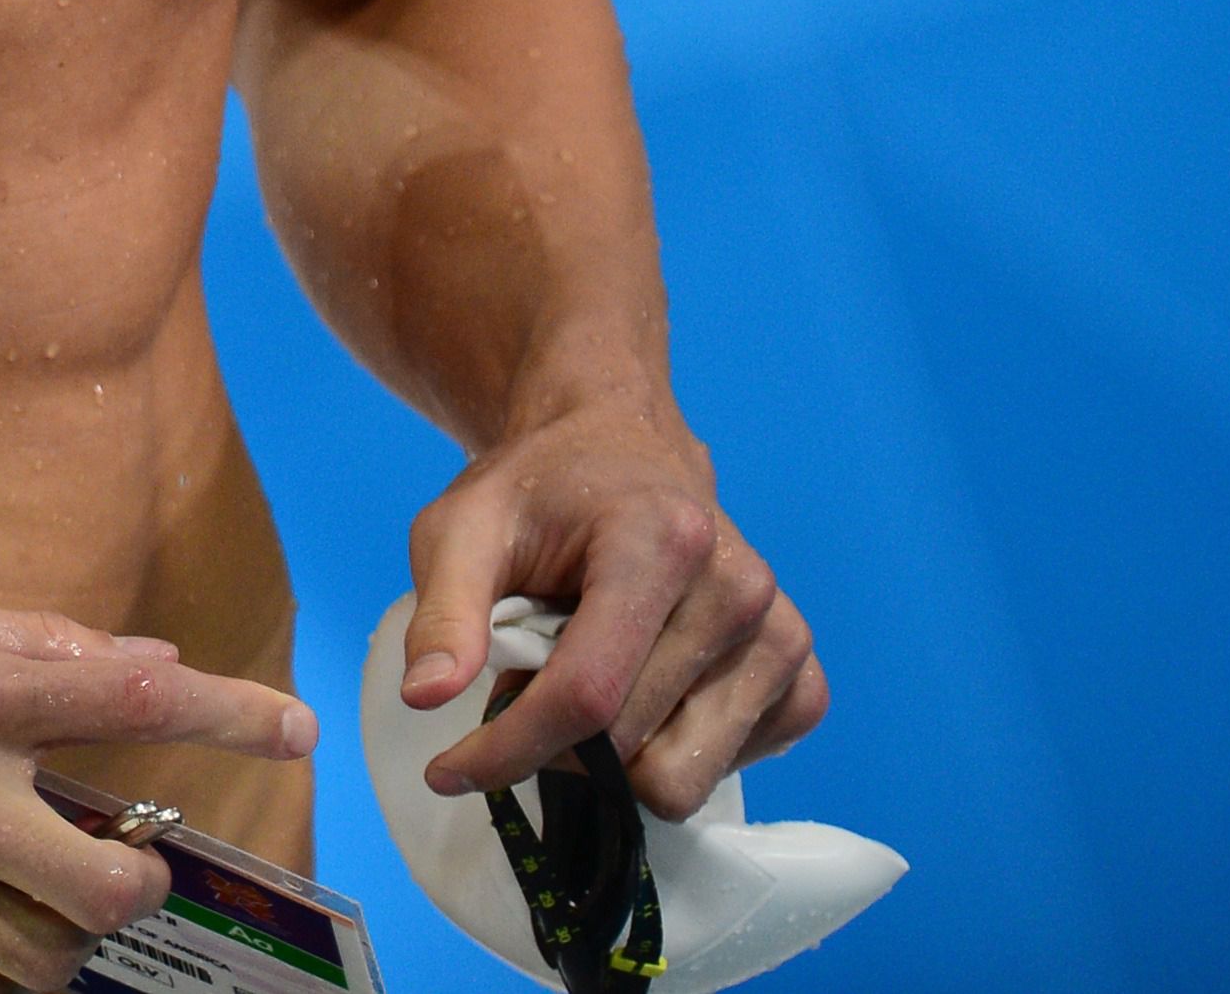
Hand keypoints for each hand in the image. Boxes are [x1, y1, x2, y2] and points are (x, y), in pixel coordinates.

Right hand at [0, 576, 317, 993]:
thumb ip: (20, 644)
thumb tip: (137, 668)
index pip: (134, 707)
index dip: (235, 719)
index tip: (296, 728)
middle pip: (110, 884)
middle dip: (137, 879)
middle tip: (119, 856)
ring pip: (44, 956)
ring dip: (64, 931)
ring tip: (39, 893)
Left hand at [398, 389, 824, 817]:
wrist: (622, 451)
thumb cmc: (537, 492)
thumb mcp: (461, 528)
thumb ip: (443, 611)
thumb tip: (426, 697)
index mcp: (661, 541)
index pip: (587, 692)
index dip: (510, 748)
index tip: (446, 771)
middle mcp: (742, 590)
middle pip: (632, 745)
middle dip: (554, 746)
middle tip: (518, 690)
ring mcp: (783, 637)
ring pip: (682, 777)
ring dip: (613, 758)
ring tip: (581, 680)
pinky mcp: (803, 677)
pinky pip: (730, 769)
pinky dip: (669, 753)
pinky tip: (639, 694)